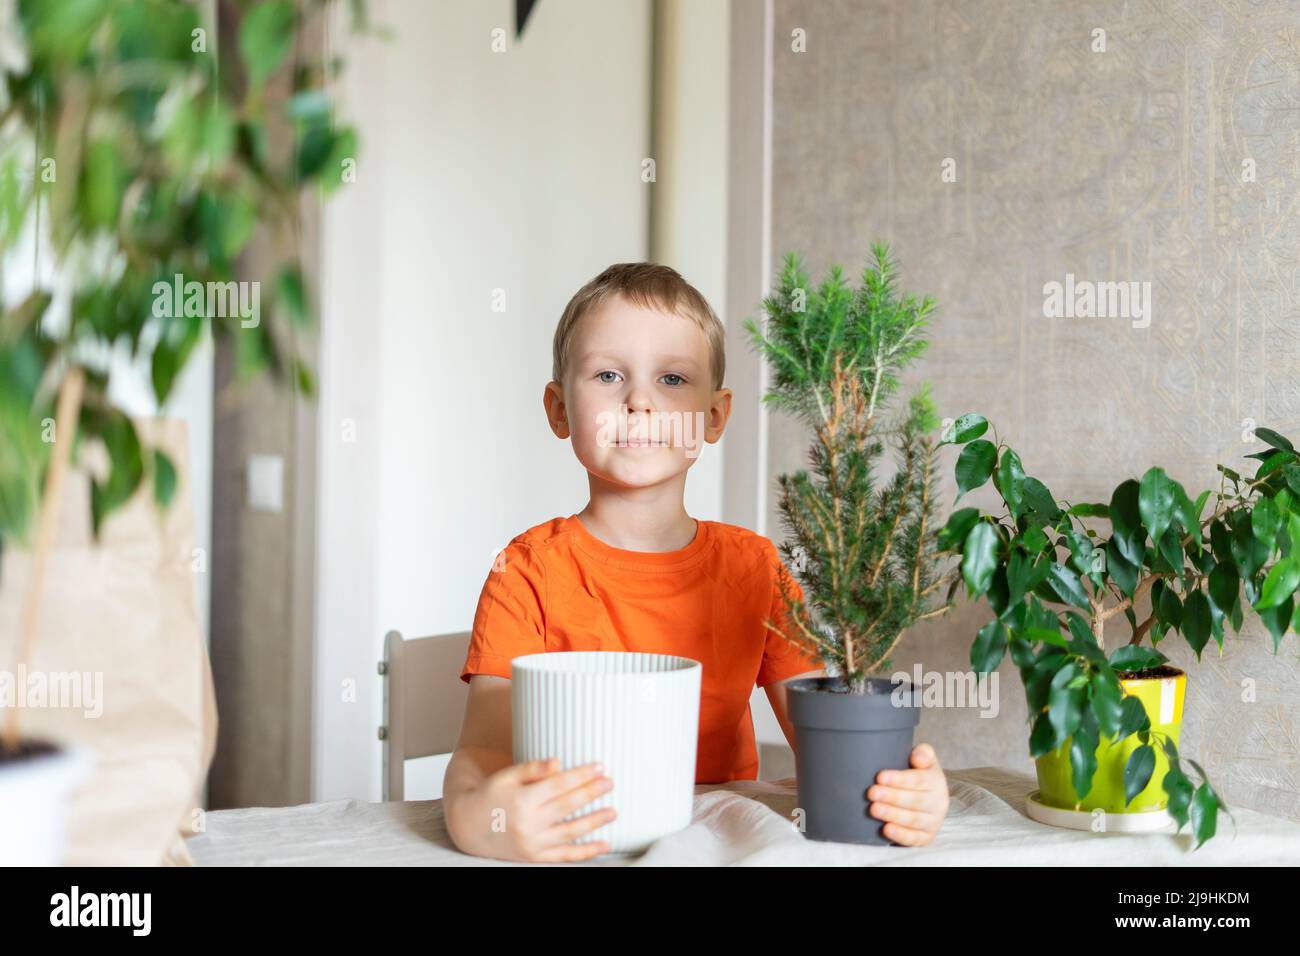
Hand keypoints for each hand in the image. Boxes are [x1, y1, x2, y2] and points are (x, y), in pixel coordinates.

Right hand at [446, 757, 616, 861]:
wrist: (469, 826)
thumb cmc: (490, 795)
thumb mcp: (506, 777)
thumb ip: (532, 768)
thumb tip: (558, 761)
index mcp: (522, 800)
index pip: (559, 785)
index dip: (581, 775)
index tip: (600, 768)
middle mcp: (528, 823)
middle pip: (568, 806)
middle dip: (591, 793)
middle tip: (610, 783)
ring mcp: (533, 842)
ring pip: (570, 832)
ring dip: (594, 821)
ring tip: (613, 811)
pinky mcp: (534, 857)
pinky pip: (564, 856)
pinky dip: (585, 852)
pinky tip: (603, 845)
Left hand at [866, 743, 948, 846]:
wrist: (924, 797)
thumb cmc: (916, 775)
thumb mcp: (924, 760)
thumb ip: (924, 753)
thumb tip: (918, 758)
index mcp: (936, 781)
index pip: (918, 780)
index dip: (899, 779)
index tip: (879, 777)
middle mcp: (938, 803)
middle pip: (915, 801)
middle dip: (892, 797)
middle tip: (871, 793)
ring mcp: (933, 822)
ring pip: (913, 820)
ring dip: (893, 815)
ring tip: (874, 809)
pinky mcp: (926, 838)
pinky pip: (914, 839)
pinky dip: (900, 835)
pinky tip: (886, 829)